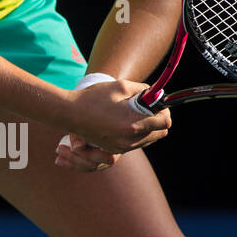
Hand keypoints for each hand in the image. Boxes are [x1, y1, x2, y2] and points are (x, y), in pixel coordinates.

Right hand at [55, 79, 170, 167]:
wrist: (71, 113)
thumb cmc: (95, 97)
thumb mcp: (122, 86)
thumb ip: (144, 90)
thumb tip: (156, 94)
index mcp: (133, 124)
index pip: (165, 122)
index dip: (164, 110)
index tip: (156, 103)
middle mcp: (129, 140)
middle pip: (160, 133)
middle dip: (158, 120)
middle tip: (148, 108)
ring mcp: (122, 147)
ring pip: (149, 139)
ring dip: (147, 127)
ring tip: (133, 114)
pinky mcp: (115, 150)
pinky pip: (136, 144)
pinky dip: (136, 133)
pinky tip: (125, 122)